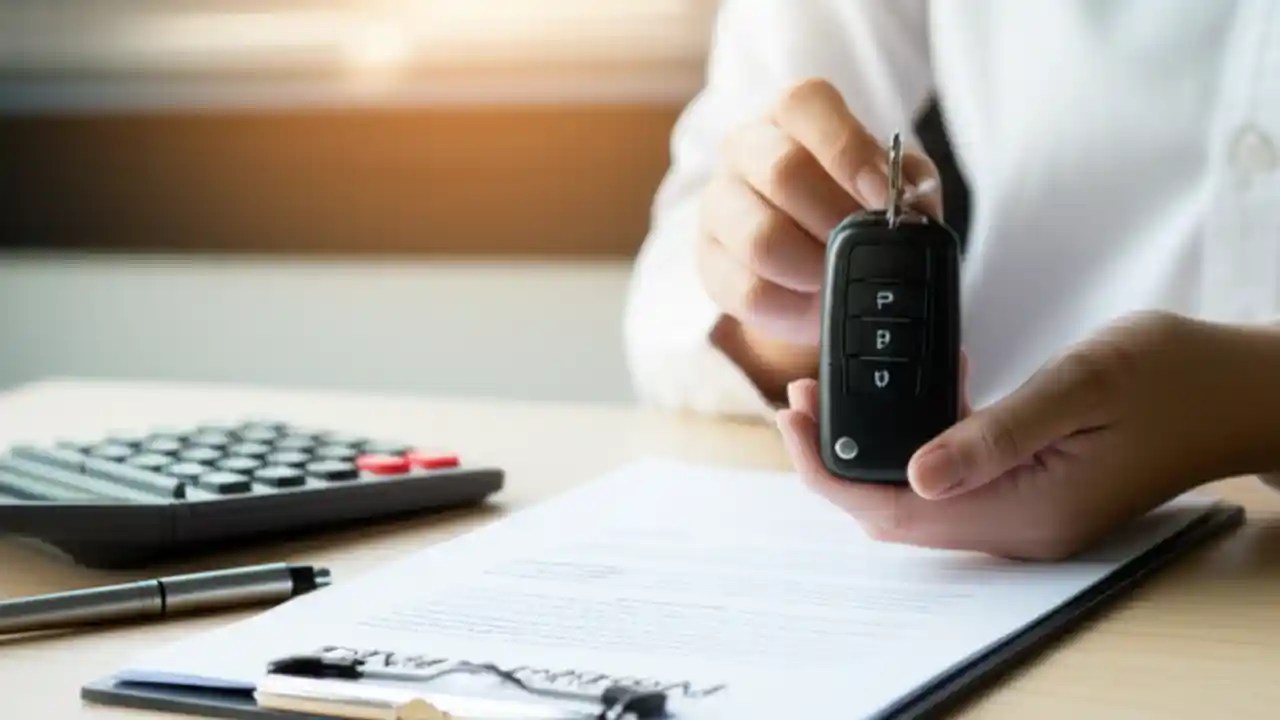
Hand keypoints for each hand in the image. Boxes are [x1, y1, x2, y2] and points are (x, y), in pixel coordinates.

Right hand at [698, 78, 940, 398]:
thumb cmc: (851, 204)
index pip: (805, 105)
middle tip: (862, 246)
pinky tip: (811, 300)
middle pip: (781, 172)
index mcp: (793, 113)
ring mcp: (719, 203)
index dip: (847, 150)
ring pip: (760, 239)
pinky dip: (793, 307)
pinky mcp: (708, 260)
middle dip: (835, 221)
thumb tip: (917, 201)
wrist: (809, 261)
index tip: (882, 195)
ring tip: (836, 276)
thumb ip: (911, 184)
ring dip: (812, 268)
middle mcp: (746, 147)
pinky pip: (749, 291)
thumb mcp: (892, 184)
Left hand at [777, 312, 1275, 559]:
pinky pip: (951, 476)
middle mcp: (1016, 527)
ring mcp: (1024, 514)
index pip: (893, 513)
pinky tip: (917, 390)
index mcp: (1023, 511)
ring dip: (870, 448)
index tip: (793, 417)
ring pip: (915, 494)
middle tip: (801, 395)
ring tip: (834, 391)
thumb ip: (994, 433)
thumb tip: (912, 473)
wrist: (1239, 391)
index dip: (829, 473)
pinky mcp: (1031, 492)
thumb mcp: (1080, 388)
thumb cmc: (1173, 379)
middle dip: (836, 458)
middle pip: (892, 511)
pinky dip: (917, 439)